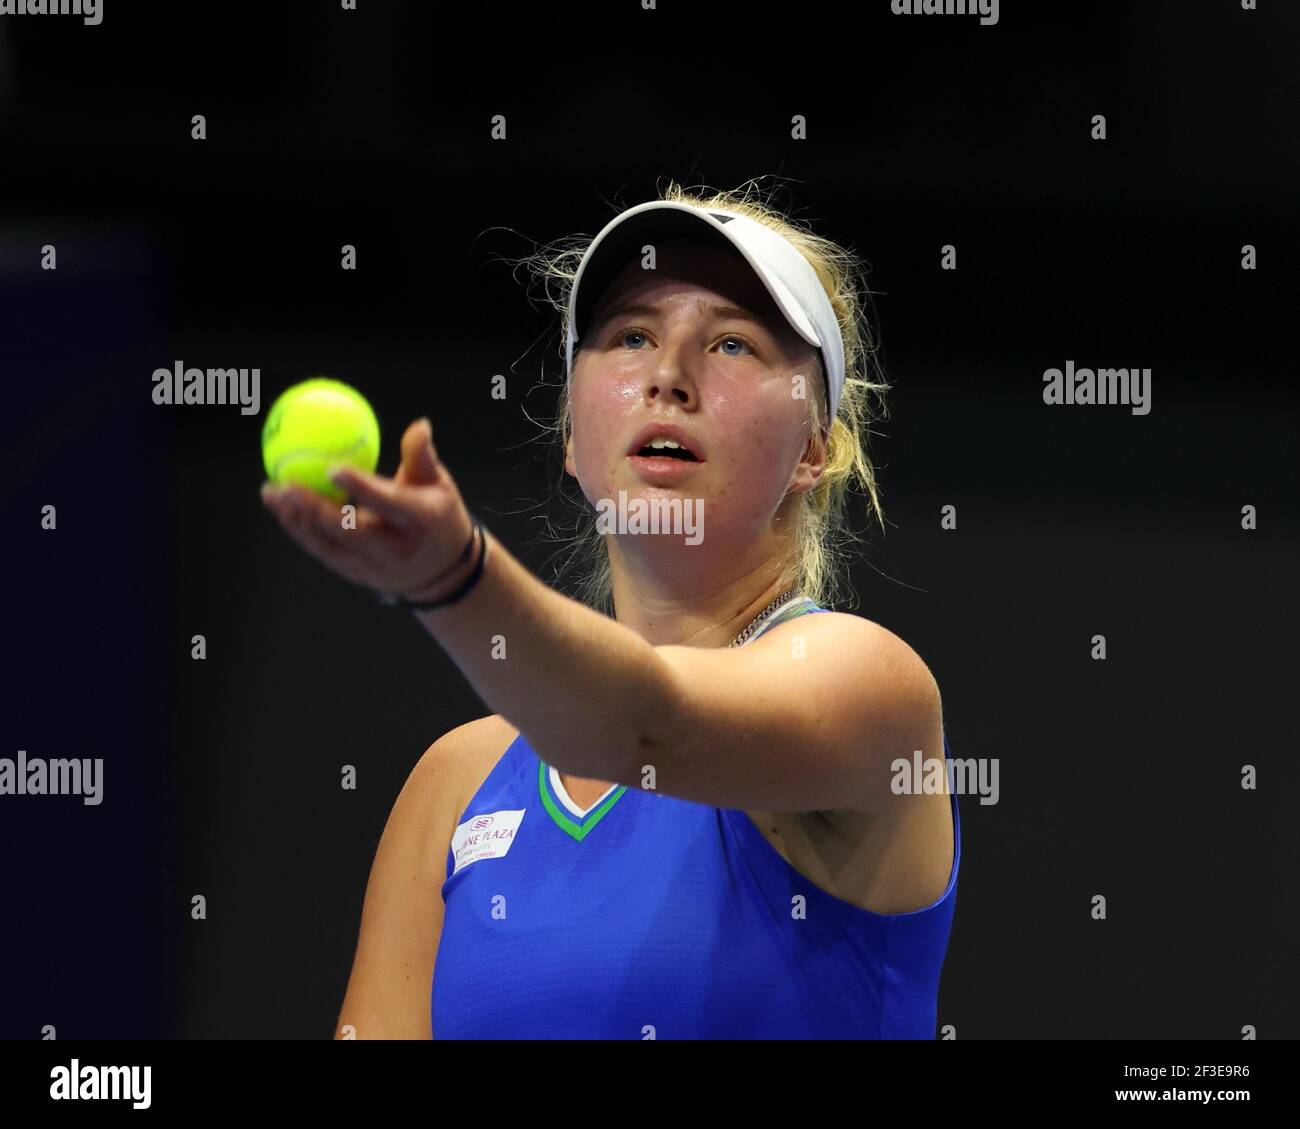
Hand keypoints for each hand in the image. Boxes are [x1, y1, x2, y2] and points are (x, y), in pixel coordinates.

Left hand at [261, 417, 474, 599]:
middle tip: (286, 485)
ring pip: (329, 545)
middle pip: (350, 531)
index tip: (332, 468)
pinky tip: (282, 509)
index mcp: (420, 521)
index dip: (360, 488)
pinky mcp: (357, 575)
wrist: (443, 572)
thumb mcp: (440, 484)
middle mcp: (396, 549)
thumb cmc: (438, 515)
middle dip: (314, 510)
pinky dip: (301, 531)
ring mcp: (375, 567)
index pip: (388, 503)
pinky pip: (324, 552)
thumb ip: (422, 456)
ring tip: (272, 493)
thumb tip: (419, 425)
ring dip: (297, 521)